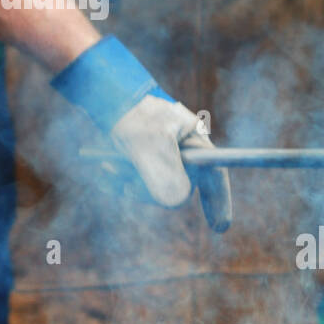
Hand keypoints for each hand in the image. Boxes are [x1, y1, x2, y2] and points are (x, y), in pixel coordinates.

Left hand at [111, 96, 231, 229]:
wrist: (102, 95)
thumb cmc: (131, 116)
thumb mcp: (148, 144)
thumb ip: (165, 174)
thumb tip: (177, 202)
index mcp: (195, 140)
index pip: (215, 175)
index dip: (220, 202)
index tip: (220, 227)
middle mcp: (182, 149)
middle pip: (178, 187)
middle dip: (150, 191)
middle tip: (128, 189)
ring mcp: (162, 154)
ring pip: (153, 187)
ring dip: (130, 183)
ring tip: (108, 166)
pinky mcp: (142, 159)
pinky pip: (137, 183)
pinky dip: (121, 181)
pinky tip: (106, 169)